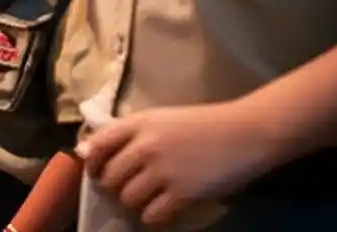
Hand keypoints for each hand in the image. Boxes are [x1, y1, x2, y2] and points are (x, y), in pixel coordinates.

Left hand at [78, 102, 274, 226]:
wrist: (248, 131)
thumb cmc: (205, 124)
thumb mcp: (162, 119)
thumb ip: (129, 133)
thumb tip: (89, 151)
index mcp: (138, 123)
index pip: (98, 144)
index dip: (93, 163)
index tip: (97, 172)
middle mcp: (145, 145)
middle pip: (110, 177)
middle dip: (115, 188)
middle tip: (128, 190)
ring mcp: (163, 169)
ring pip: (128, 199)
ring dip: (134, 204)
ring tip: (148, 201)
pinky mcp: (183, 192)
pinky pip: (152, 215)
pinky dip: (153, 218)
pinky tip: (163, 211)